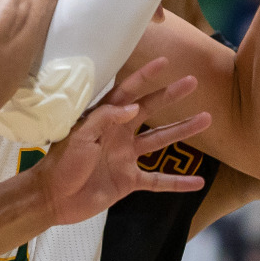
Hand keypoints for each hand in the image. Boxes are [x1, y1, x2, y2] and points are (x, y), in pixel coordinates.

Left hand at [34, 58, 206, 225]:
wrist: (54, 198)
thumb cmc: (62, 162)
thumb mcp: (79, 135)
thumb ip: (104, 118)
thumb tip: (134, 106)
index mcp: (105, 119)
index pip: (128, 92)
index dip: (145, 76)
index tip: (164, 62)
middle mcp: (120, 134)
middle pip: (150, 110)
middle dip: (171, 96)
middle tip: (192, 82)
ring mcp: (127, 158)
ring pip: (161, 141)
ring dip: (182, 130)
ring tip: (206, 119)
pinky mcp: (130, 181)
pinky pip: (159, 181)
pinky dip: (178, 182)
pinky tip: (199, 181)